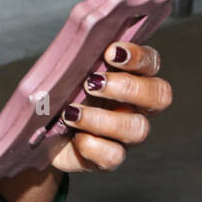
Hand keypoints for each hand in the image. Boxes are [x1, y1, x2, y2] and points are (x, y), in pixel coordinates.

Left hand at [47, 41, 171, 174]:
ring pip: (137, 128)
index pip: (150, 62)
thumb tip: (75, 44)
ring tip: (71, 112)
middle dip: (127, 86)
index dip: (137, 57)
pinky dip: (94, 146)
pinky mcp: (110, 158)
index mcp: (132, 77)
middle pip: (158, 95)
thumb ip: (79, 58)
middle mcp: (137, 105)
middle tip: (92, 83)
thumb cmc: (61, 94)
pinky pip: (114, 156)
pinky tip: (77, 138)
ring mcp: (127, 135)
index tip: (110, 52)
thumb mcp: (68, 73)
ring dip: (103, 119)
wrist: (43, 133)